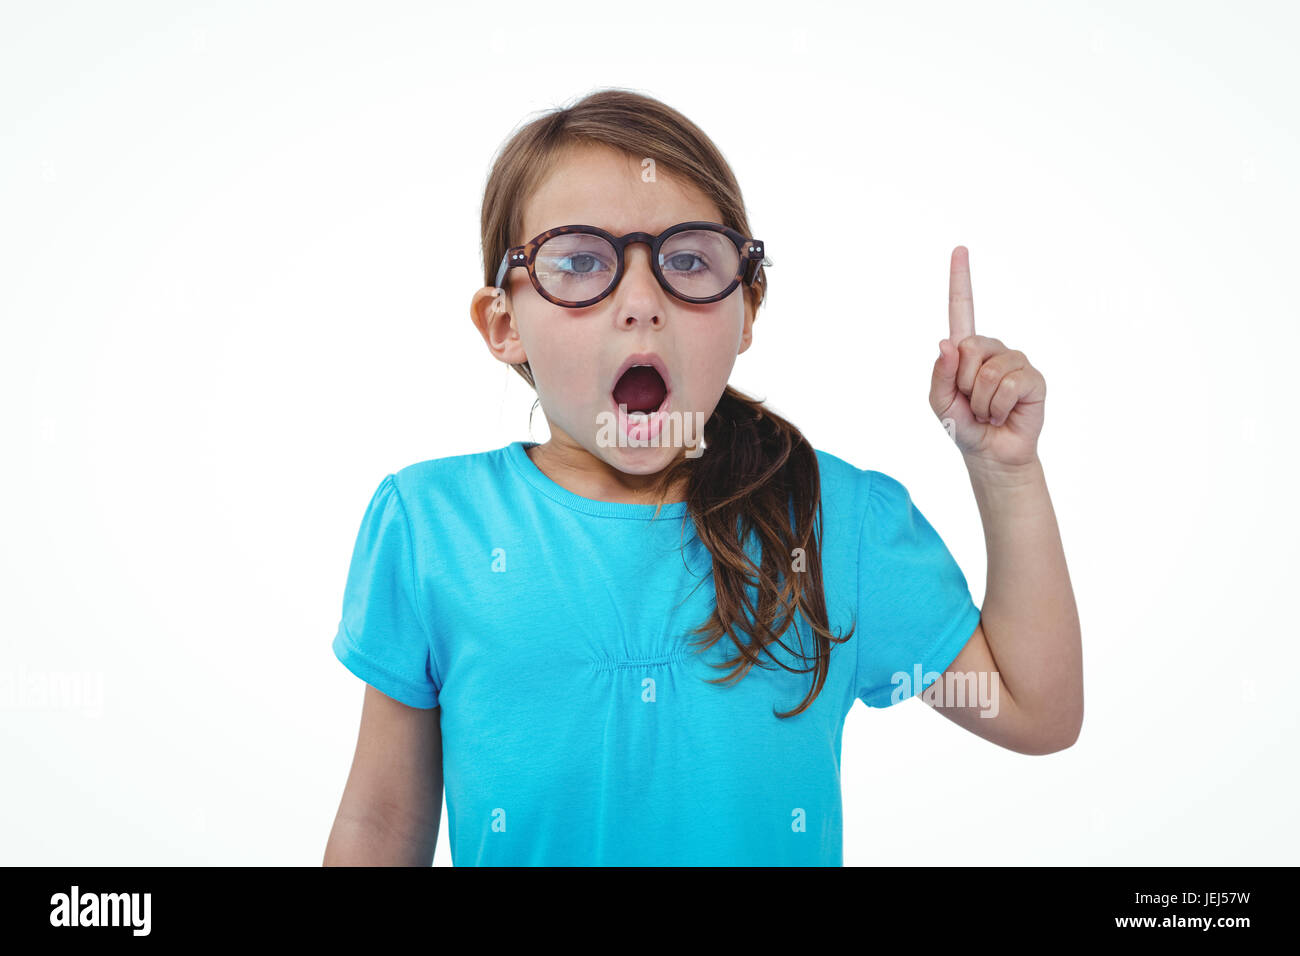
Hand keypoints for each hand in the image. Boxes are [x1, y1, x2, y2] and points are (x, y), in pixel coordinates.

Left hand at [929, 246, 1045, 468]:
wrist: (991, 454)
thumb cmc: (964, 426)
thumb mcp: (940, 403)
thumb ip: (939, 375)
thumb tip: (947, 344)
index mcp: (966, 350)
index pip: (963, 309)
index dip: (960, 279)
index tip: (960, 248)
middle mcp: (992, 349)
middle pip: (968, 349)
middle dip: (962, 383)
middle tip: (971, 402)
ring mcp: (1015, 361)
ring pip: (988, 371)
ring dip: (980, 401)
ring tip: (987, 411)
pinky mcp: (1033, 379)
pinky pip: (1009, 384)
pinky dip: (998, 406)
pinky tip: (1003, 413)